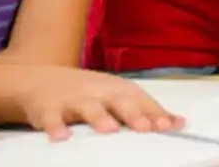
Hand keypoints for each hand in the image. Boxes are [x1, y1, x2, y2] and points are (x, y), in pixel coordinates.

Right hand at [3, 65, 182, 139]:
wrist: (38, 80)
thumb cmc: (88, 93)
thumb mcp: (116, 96)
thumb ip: (146, 110)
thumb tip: (180, 123)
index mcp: (118, 89)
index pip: (141, 100)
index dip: (155, 112)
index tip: (171, 126)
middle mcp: (98, 91)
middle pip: (118, 100)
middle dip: (133, 114)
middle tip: (146, 128)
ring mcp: (73, 98)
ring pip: (87, 107)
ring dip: (99, 117)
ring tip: (110, 130)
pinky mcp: (48, 108)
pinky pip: (52, 118)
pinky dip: (55, 127)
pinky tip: (61, 138)